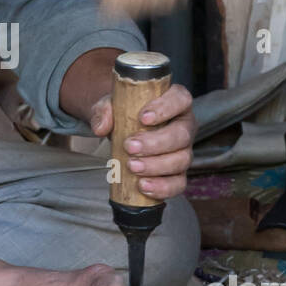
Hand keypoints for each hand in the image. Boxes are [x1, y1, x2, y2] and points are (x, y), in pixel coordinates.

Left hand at [88, 83, 194, 199]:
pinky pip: (178, 183)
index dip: (165, 108)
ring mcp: (183, 151)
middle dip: (156, 143)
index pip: (180, 99)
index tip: (143, 118)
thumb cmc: (124, 113)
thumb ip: (104, 111)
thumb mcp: (110, 106)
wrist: (121, 131)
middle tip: (130, 146)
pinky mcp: (178, 173)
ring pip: (181, 160)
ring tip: (132, 167)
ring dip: (156, 166)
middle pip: (181, 135)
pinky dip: (162, 187)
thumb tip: (101, 128)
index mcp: (175, 102)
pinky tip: (143, 186)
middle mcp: (184, 126)